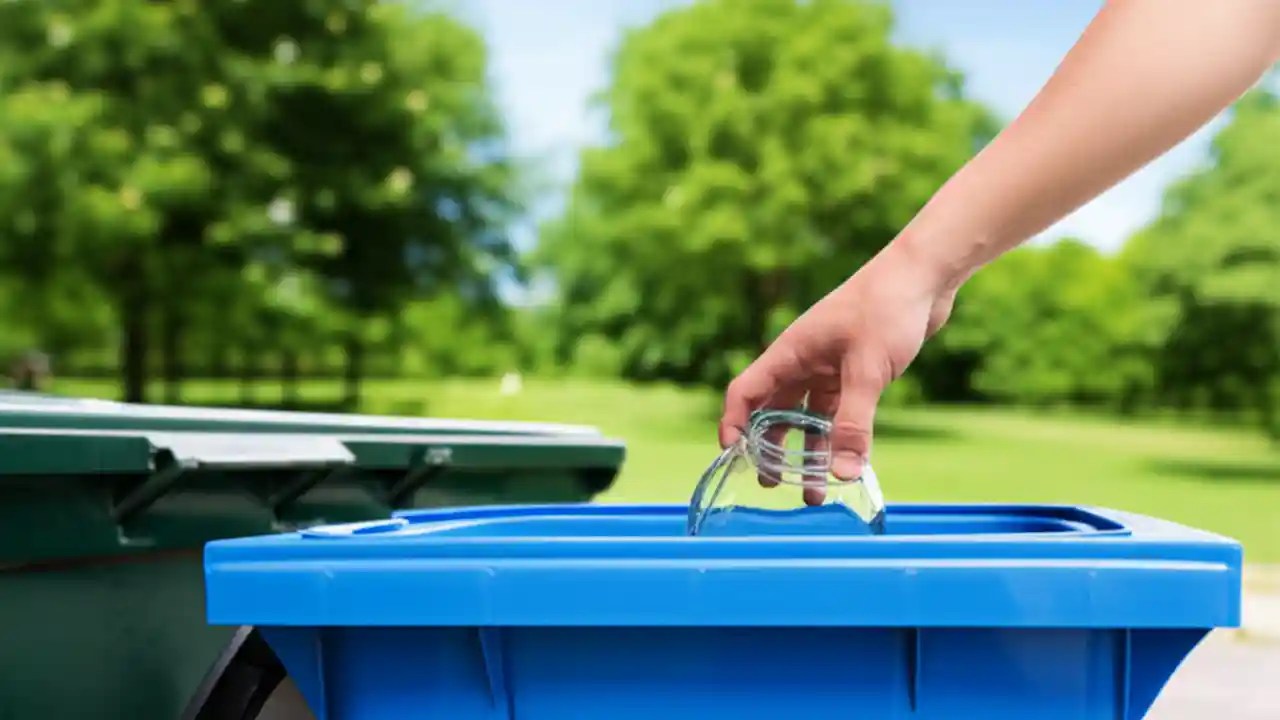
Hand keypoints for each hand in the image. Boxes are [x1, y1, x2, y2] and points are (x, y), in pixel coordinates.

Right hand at [718, 240, 955, 489]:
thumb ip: (854, 423)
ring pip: (808, 417)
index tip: (732, 457)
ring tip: (813, 489)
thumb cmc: (887, 308)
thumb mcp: (868, 370)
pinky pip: (837, 413)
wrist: (925, 275)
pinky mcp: (855, 372)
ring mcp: (828, 367)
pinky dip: (837, 438)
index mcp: (791, 353)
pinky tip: (847, 463)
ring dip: (808, 451)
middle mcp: (803, 361)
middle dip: (771, 448)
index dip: (733, 424)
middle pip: (773, 410)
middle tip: (774, 484)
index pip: (745, 392)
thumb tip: (843, 475)